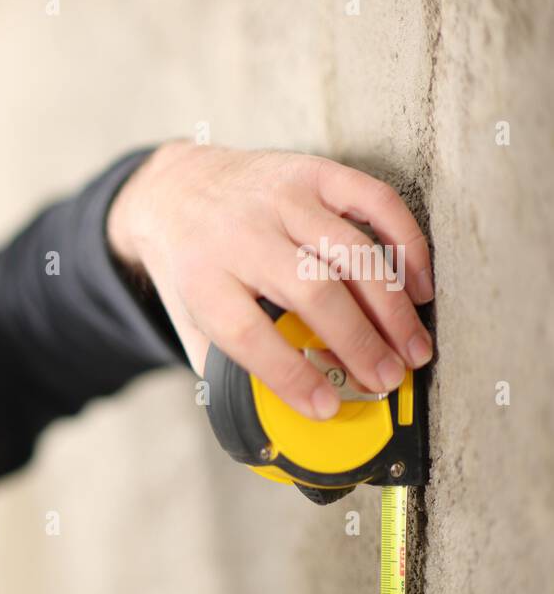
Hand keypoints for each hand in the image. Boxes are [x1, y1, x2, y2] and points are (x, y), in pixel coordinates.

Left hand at [107, 140, 433, 419]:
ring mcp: (282, 198)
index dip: (291, 376)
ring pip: (353, 253)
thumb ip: (221, 365)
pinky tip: (418, 288)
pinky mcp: (314, 172)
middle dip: (359, 343)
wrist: (176, 188)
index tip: (325, 408)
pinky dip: (407, 246)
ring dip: (392, 307)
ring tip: (412, 348)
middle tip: (387, 379)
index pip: (248, 334)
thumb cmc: (192, 265)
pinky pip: (376, 203)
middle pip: (312, 292)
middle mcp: (241, 235)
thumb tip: (268, 421)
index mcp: (203, 279)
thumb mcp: (188, 318)